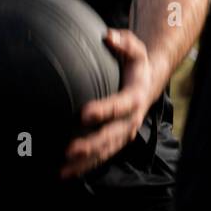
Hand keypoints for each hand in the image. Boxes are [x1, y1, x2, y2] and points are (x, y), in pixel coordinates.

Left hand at [60, 29, 155, 179]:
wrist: (147, 84)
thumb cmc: (135, 64)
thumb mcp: (136, 48)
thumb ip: (124, 41)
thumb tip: (109, 36)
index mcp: (134, 98)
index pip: (119, 105)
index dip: (103, 110)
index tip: (84, 113)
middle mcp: (131, 121)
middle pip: (110, 136)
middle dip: (90, 145)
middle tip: (69, 149)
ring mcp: (123, 134)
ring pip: (104, 152)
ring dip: (85, 162)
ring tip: (64, 170)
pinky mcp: (115, 142)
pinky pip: (100, 157)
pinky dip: (84, 167)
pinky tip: (65, 174)